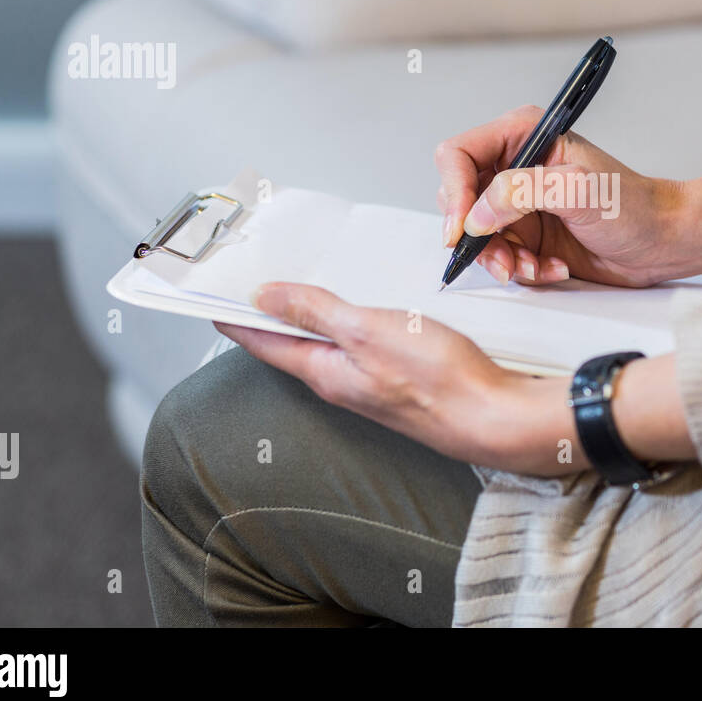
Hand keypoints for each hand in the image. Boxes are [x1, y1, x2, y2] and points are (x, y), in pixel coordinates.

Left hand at [214, 282, 582, 473]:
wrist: (493, 418)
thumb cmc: (438, 380)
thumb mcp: (367, 331)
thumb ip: (316, 312)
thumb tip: (265, 296)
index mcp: (325, 371)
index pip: (263, 342)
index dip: (234, 316)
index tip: (208, 297)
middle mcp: (341, 382)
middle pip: (290, 345)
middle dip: (266, 314)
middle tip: (246, 282)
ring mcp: (370, 384)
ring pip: (323, 346)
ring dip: (304, 318)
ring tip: (292, 290)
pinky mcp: (398, 380)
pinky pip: (356, 348)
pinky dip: (343, 325)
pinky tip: (355, 312)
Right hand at [434, 105, 685, 287]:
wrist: (662, 242)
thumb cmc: (634, 206)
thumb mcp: (578, 190)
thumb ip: (521, 192)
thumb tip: (478, 214)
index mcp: (523, 136)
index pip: (459, 156)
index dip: (454, 192)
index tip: (463, 229)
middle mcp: (515, 167)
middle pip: (460, 199)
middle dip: (477, 236)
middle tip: (504, 258)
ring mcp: (519, 203)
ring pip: (476, 235)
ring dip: (500, 258)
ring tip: (532, 267)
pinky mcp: (528, 234)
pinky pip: (500, 256)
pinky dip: (520, 269)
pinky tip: (550, 269)